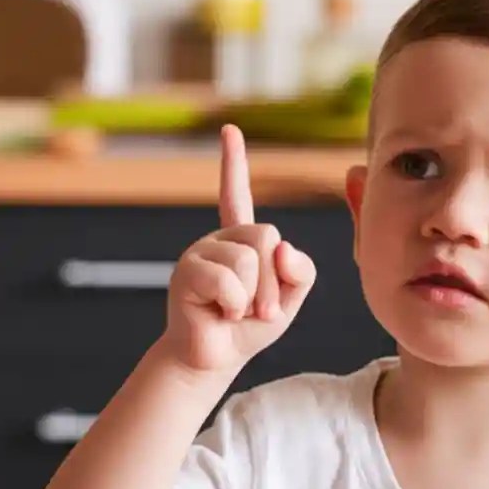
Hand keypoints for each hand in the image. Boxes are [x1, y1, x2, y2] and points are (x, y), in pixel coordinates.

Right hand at [162, 125, 316, 374]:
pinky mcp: (187, 271)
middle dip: (273, 281)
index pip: (237, 194)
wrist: (214, 359)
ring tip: (236, 313)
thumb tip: (281, 248)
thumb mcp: (291, 297)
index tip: (228, 130)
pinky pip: (228, 280)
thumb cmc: (250, 327)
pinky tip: (219, 313)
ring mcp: (200, 252)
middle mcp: (219, 239)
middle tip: (259, 309)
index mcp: (241, 239)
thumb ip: (301, 269)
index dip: (233, 162)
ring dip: (254, 297)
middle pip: (267, 235)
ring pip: (250, 259)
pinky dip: (234, 305)